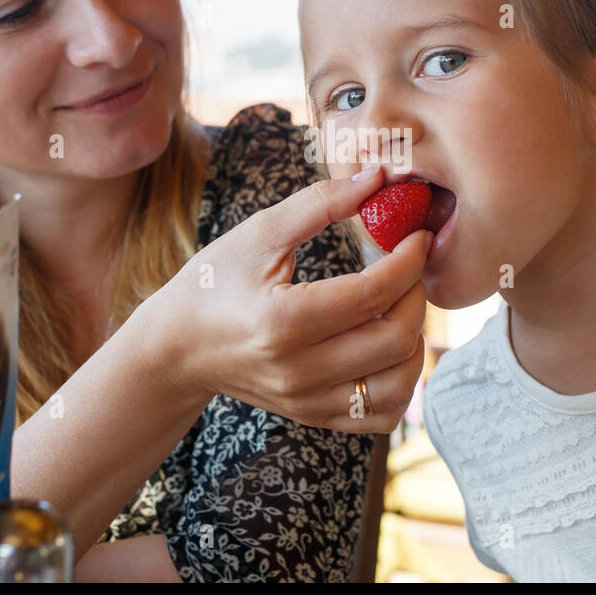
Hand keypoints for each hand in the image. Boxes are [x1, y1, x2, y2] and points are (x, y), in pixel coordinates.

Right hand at [141, 165, 429, 432]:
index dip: (409, 260)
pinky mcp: (316, 417)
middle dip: (416, 295)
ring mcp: (309, 401)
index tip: (417, 236)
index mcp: (283, 321)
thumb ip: (320, 203)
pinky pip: (384, 413)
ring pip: (400, 383)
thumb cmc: (215, 282)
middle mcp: (300, 371)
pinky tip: (386, 343)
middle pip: (397, 340)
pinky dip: (401, 378)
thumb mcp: (259, 233)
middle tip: (408, 268)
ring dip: (415, 338)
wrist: (178, 348)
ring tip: (398, 305)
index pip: (373, 294)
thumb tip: (379, 177)